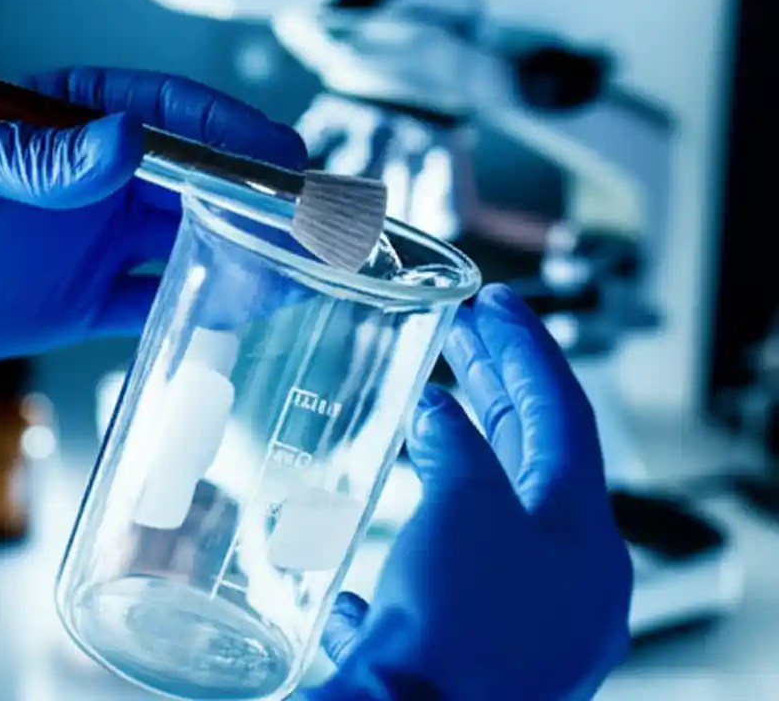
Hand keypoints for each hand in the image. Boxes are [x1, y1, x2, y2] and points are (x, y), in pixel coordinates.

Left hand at [0, 67, 304, 363]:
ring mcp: (85, 242)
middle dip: (261, 197)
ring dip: (246, 254)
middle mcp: (87, 180)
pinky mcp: (74, 302)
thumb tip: (121, 141)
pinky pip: (152, 303)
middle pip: (196, 181)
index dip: (232, 133)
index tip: (284, 155)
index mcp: (61, 121)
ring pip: (188, 244)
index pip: (166, 113)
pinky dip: (200, 307)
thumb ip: (29, 157)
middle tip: (322, 219)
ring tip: (304, 269)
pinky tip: (246, 311)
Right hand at [305, 284, 632, 700]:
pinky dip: (409, 542)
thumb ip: (454, 448)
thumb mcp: (465, 510)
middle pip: (533, 463)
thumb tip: (436, 411)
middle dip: (495, 390)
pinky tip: (368, 524)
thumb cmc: (458, 632)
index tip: (497, 299)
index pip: (563, 417)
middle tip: (462, 331)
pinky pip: (439, 581)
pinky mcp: (461, 652)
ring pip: (487, 518)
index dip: (527, 348)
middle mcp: (563, 583)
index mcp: (585, 542)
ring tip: (419, 404)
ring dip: (451, 457)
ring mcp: (515, 622)